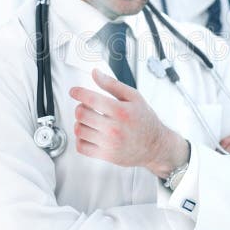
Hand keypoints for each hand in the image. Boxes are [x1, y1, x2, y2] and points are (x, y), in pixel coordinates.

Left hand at [69, 69, 187, 177]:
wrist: (155, 146)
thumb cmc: (145, 120)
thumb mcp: (134, 97)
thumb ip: (112, 84)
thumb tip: (95, 73)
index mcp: (121, 111)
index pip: (90, 99)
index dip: (78, 92)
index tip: (74, 91)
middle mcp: (114, 128)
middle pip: (81, 114)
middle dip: (80, 107)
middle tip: (86, 106)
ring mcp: (109, 144)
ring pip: (79, 130)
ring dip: (80, 122)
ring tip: (89, 119)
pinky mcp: (106, 156)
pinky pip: (81, 146)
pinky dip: (80, 138)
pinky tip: (89, 133)